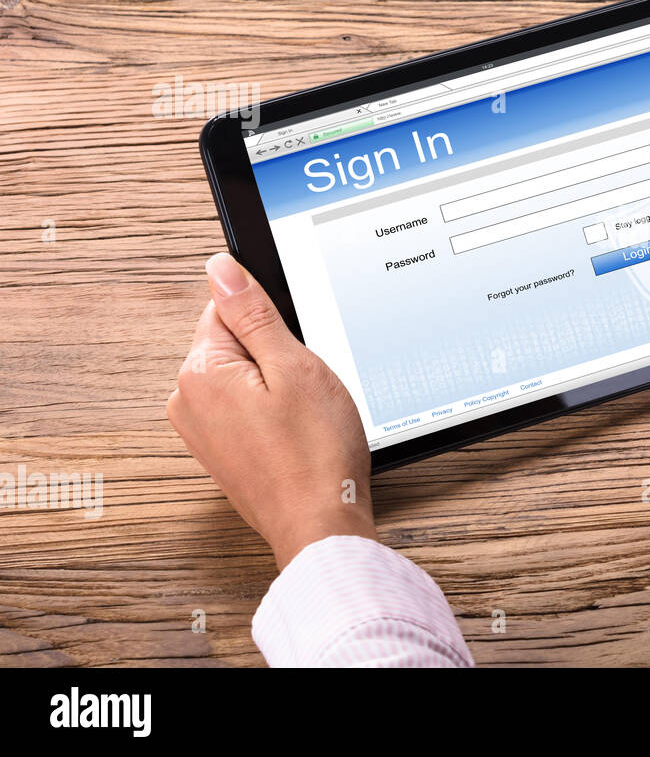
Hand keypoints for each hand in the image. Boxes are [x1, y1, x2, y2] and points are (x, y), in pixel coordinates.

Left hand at [166, 253, 376, 567]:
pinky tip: (298, 435)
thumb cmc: (314, 453)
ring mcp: (201, 430)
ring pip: (245, 376)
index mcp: (200, 372)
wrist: (320, 523)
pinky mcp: (219, 451)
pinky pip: (246, 408)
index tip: (299, 351)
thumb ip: (253, 313)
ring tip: (305, 417)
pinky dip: (274, 413)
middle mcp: (188, 400)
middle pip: (236, 342)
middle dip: (277, 355)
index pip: (230, 308)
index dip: (276, 323)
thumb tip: (221, 268)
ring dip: (278, 386)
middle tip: (307, 388)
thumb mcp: (294, 366)